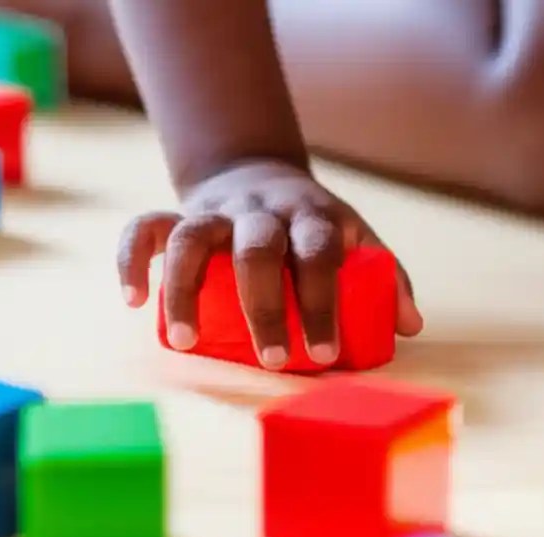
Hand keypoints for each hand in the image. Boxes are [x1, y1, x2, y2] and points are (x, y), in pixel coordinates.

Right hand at [116, 159, 422, 369]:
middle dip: (264, 306)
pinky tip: (133, 300)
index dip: (321, 300)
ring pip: (191, 237)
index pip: (318, 252)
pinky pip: (145, 228)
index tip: (323, 353)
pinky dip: (132, 260)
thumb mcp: (355, 237)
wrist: (256, 170)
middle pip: (257, 249)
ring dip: (184, 288)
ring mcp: (215, 211)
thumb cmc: (311, 225)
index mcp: (311, 215)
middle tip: (272, 360)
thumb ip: (385, 275)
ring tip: (184, 340)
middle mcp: (261, 209)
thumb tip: (410, 325)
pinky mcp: (178, 213)